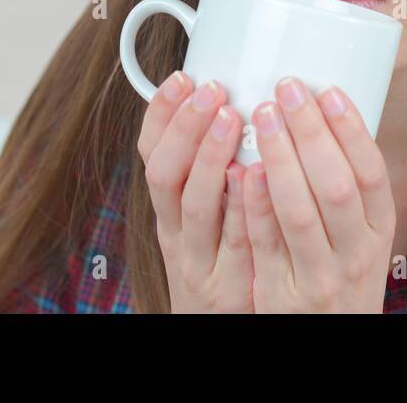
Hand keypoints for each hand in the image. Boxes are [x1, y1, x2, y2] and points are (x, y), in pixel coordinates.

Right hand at [137, 71, 253, 312]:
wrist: (225, 329)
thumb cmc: (223, 266)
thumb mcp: (204, 218)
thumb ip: (212, 171)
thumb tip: (231, 104)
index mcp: (169, 211)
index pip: (150, 154)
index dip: (161, 114)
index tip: (181, 77)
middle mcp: (177, 234)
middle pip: (166, 174)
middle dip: (186, 126)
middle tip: (212, 90)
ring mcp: (203, 262)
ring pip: (196, 206)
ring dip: (211, 157)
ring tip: (231, 119)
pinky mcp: (234, 287)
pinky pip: (238, 242)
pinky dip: (243, 207)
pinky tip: (255, 177)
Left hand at [240, 77, 395, 312]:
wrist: (332, 340)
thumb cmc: (341, 275)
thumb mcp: (361, 235)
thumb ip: (348, 188)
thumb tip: (326, 118)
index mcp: (377, 229)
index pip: (371, 172)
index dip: (350, 129)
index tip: (328, 91)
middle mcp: (354, 254)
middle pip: (336, 185)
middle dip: (311, 131)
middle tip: (287, 90)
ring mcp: (318, 277)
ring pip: (299, 212)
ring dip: (280, 158)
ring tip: (262, 115)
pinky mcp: (280, 296)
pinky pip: (265, 244)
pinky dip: (253, 205)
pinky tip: (243, 168)